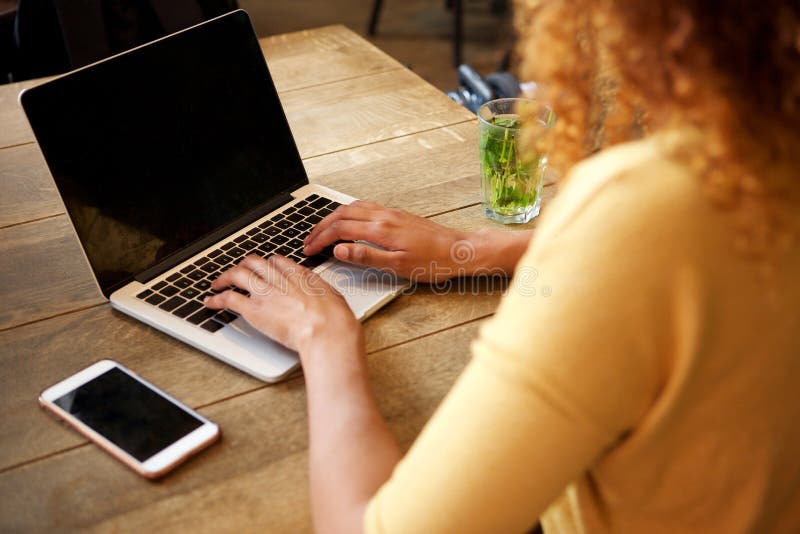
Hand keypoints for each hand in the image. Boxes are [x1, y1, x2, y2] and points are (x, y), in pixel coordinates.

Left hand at [204, 254, 362, 357]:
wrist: (327, 330)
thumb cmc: (335, 319)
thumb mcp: (333, 297)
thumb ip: (321, 293)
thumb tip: (324, 297)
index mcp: (300, 275)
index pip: (277, 261)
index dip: (268, 264)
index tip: (265, 269)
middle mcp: (280, 279)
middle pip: (255, 263)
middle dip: (244, 265)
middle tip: (238, 271)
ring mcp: (265, 293)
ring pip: (238, 274)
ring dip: (224, 278)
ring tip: (217, 284)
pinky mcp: (254, 310)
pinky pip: (229, 298)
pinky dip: (216, 299)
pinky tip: (210, 302)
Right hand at [303, 201, 473, 282]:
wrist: (459, 250)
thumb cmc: (433, 262)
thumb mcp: (397, 266)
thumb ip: (366, 256)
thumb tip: (340, 250)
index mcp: (381, 229)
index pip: (340, 229)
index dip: (320, 239)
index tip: (309, 249)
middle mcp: (384, 216)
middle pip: (342, 214)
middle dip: (321, 226)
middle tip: (308, 240)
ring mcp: (390, 212)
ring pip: (352, 207)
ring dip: (333, 217)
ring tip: (321, 230)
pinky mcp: (397, 214)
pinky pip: (365, 206)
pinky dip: (348, 212)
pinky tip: (347, 221)